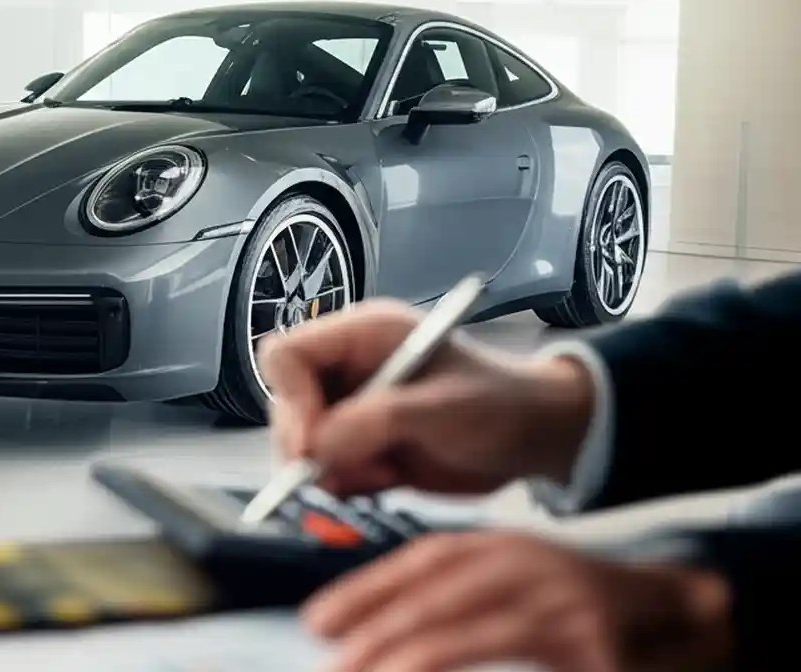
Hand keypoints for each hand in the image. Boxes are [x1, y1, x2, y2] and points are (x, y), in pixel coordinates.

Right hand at [259, 300, 596, 495]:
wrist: (534, 439)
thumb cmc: (500, 404)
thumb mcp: (443, 408)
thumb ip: (376, 421)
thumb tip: (315, 448)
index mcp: (362, 335)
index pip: (288, 356)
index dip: (291, 399)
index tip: (311, 443)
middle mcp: (347, 368)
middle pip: (286, 403)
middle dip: (308, 445)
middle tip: (346, 473)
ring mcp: (350, 408)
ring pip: (301, 443)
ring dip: (331, 470)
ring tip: (382, 473)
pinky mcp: (359, 446)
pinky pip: (325, 470)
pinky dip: (346, 485)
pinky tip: (386, 480)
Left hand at [303, 531, 732, 671]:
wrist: (695, 618)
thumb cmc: (593, 605)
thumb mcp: (523, 580)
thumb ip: (462, 593)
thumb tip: (381, 627)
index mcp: (512, 548)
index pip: (426, 560)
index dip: (368, 588)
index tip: (321, 617)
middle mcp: (535, 569)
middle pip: (439, 593)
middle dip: (377, 624)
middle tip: (332, 656)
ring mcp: (569, 611)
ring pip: (471, 631)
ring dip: (412, 654)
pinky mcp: (598, 655)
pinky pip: (522, 671)